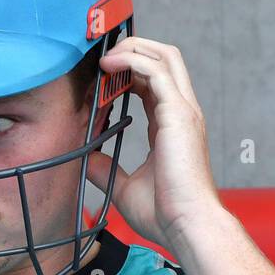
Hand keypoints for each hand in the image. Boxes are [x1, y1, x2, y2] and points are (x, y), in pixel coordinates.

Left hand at [84, 38, 226, 254]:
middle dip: (133, 48)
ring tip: (103, 56)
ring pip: (164, 56)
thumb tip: (87, 160)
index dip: (127, 72)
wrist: (187, 226)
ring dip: (132, 48)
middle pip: (164, 58)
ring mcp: (183, 110)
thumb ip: (107, 170)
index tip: (100, 77)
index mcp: (170, 126)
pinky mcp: (179, 114)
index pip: (152, 83)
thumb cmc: (165, 214)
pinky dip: (132, 60)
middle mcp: (181, 112)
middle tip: (101, 57)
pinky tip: (109, 65)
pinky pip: (156, 70)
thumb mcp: (124, 188)